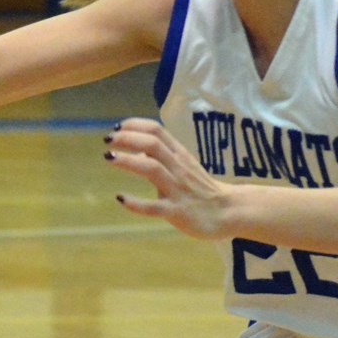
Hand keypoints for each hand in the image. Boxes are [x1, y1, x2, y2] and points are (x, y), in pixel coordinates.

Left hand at [103, 117, 228, 239]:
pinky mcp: (177, 212)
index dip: (133, 125)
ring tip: (108, 157)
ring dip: (128, 161)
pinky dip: (136, 203)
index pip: (156, 130)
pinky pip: (154, 207)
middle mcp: (178, 168)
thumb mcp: (184, 165)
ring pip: (152, 169)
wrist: (230, 212)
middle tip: (107, 140)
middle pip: (152, 144)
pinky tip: (121, 198)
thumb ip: (162, 154)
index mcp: (179, 155)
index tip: (116, 128)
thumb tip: (135, 146)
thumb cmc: (202, 188)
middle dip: (127, 139)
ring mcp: (178, 190)